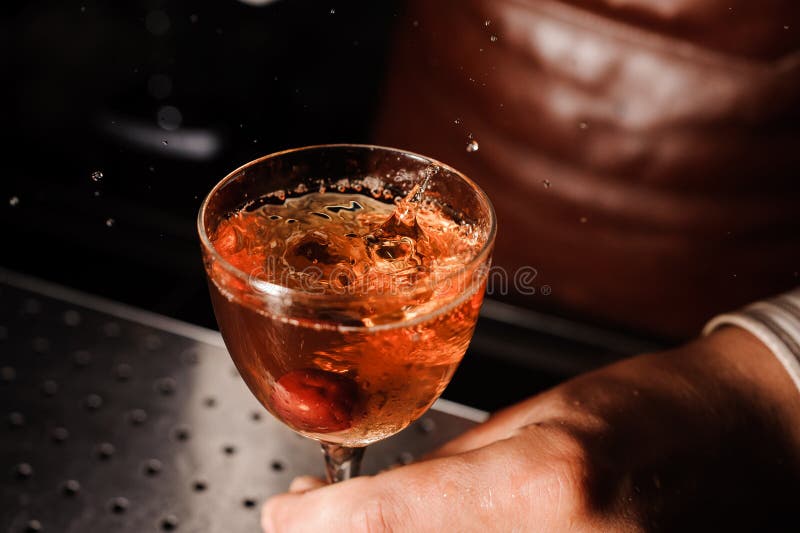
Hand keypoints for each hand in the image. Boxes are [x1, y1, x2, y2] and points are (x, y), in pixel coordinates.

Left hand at [262, 328, 799, 531]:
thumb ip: (445, 472)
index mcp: (545, 482)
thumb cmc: (641, 410)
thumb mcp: (531, 418)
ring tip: (355, 524)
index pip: (396, 516)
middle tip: (312, 520)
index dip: (322, 523)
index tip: (284, 515)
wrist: (730, 447)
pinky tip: (416, 529)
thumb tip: (360, 507)